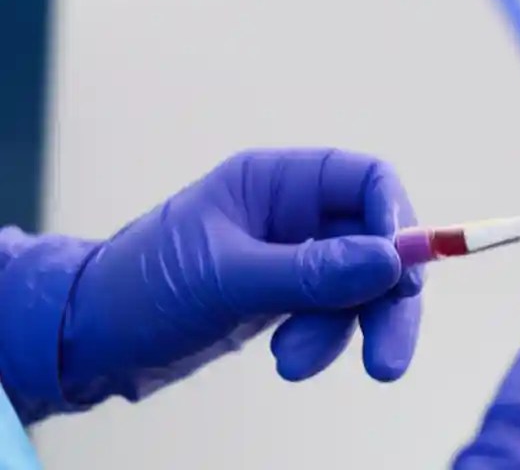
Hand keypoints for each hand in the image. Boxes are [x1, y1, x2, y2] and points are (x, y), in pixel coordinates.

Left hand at [58, 149, 423, 407]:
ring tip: (293, 364)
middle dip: (386, 301)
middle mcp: (295, 211)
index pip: (367, 180)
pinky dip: (323, 341)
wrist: (90, 338)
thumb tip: (391, 263)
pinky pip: (334, 314)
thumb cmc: (143, 286)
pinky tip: (287, 360)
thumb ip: (309, 271)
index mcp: (277, 179)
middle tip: (386, 360)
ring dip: (343, 331)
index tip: (405, 274)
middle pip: (376, 242)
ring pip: (361, 286)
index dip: (397, 220)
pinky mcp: (291, 296)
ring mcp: (296, 255)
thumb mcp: (226, 277)